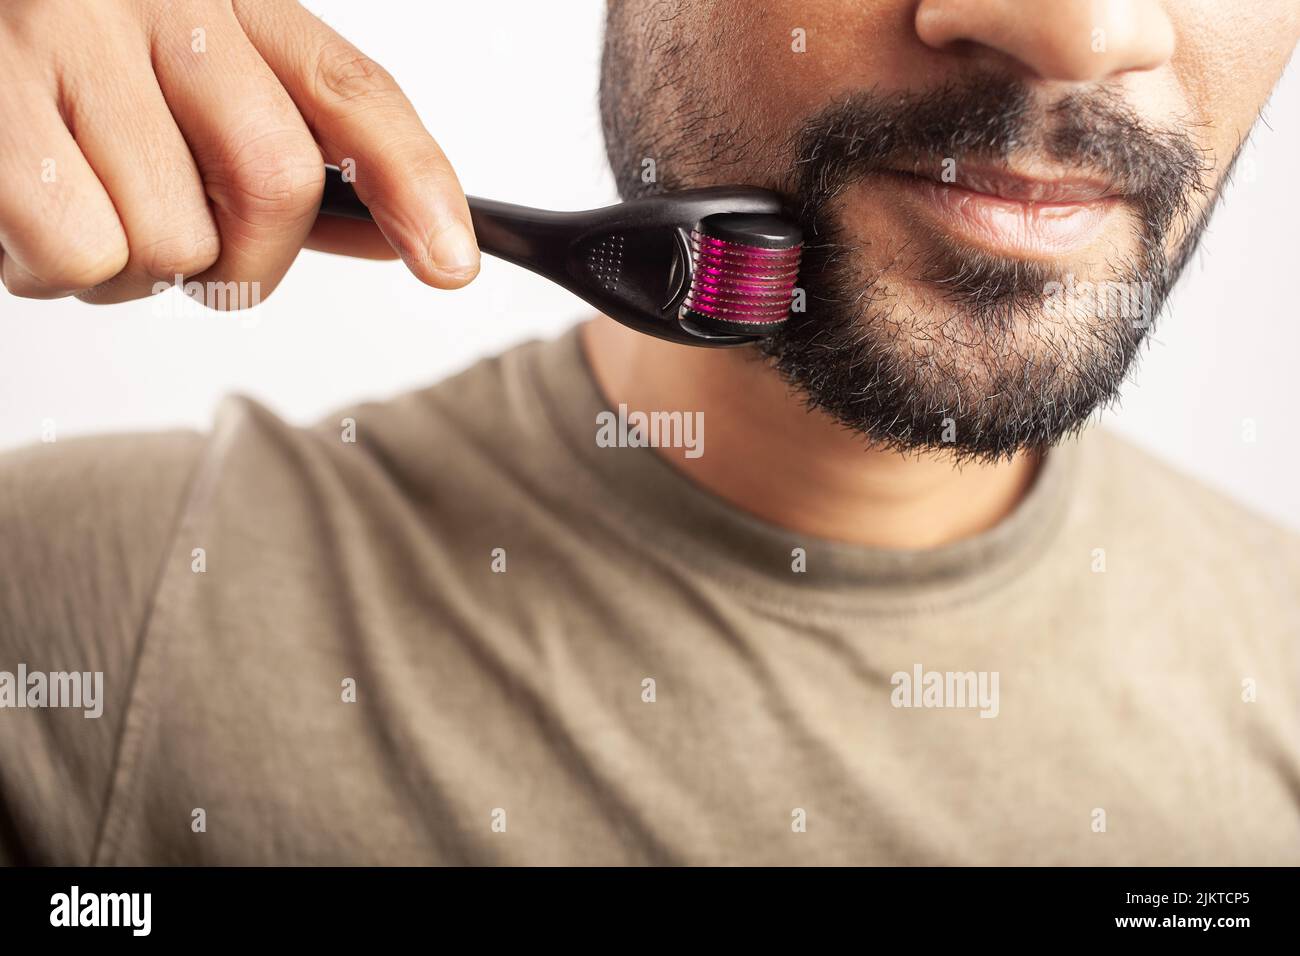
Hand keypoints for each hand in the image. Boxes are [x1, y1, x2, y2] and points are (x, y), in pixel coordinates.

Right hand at [0, 0, 479, 305]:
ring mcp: (69, 38)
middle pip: (277, 182)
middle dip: (245, 261)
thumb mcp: (198, 91)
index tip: (450, 263)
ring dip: (136, 270)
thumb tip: (396, 237)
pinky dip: (57, 271)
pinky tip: (28, 214)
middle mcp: (156, 0)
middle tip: (191, 250)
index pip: (354, 93)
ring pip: (175, 240)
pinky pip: (81, 252)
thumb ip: (294, 161)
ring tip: (83, 209)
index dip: (416, 183)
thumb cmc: (81, 74)